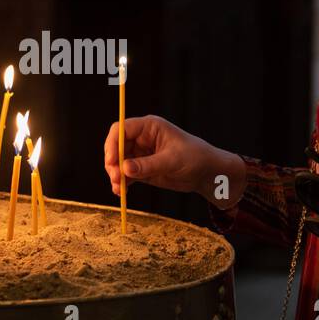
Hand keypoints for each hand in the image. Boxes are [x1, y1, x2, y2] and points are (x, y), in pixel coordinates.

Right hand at [103, 114, 238, 203]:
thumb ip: (148, 165)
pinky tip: (121, 192)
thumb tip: (125, 168)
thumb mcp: (172, 160)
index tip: (111, 161)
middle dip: (113, 163)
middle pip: (116, 147)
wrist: (207, 172)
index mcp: (149, 127)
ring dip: (116, 175)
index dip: (112, 144)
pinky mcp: (141, 168)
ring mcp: (140, 154)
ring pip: (118, 162)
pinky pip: (125, 174)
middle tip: (116, 179)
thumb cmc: (195, 157)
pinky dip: (122, 183)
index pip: (121, 130)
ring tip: (119, 189)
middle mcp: (141, 138)